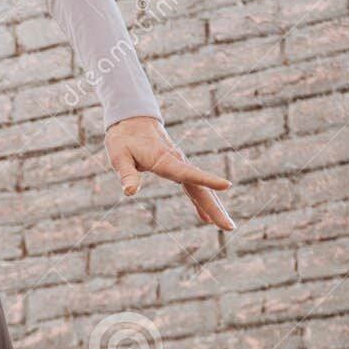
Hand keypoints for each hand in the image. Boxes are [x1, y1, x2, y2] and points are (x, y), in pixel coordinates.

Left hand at [106, 116, 233, 230]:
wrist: (132, 120)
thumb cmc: (123, 138)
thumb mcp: (119, 156)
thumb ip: (127, 174)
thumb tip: (129, 192)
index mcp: (164, 160)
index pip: (188, 173)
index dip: (207, 180)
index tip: (227, 185)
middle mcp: (178, 163)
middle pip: (200, 189)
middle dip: (215, 208)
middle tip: (230, 227)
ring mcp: (180, 166)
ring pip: (200, 189)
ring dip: (214, 208)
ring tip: (228, 226)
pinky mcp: (178, 168)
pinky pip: (193, 188)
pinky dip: (200, 202)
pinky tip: (206, 218)